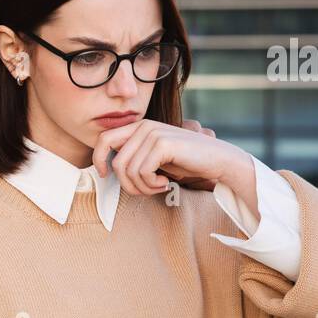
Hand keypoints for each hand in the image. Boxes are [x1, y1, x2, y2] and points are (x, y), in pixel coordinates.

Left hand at [93, 118, 246, 196]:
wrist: (218, 160)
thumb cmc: (186, 162)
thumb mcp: (155, 157)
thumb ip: (135, 157)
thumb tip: (108, 168)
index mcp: (139, 127)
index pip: (104, 139)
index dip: (98, 159)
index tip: (105, 175)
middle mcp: (144, 126)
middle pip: (117, 163)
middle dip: (128, 185)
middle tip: (145, 191)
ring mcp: (153, 133)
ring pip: (129, 171)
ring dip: (143, 188)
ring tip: (159, 187)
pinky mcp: (162, 144)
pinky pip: (142, 172)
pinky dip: (152, 184)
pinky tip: (165, 183)